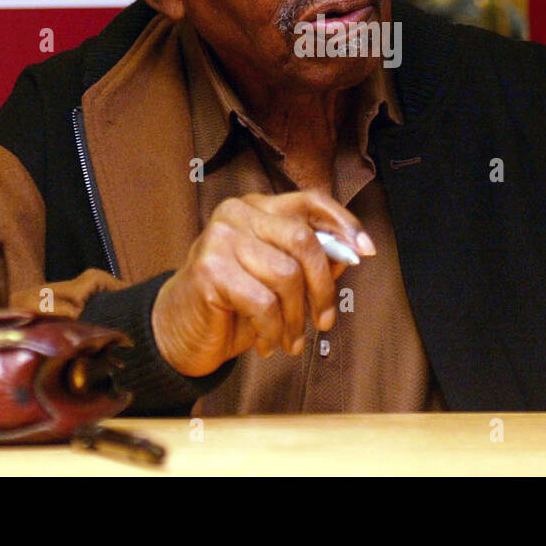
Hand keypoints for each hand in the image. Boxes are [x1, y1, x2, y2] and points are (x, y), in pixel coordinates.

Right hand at [150, 191, 374, 376]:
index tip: (365, 253)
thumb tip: (351, 253)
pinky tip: (267, 344)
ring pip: (286, 275)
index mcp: (258, 207)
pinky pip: (263, 303)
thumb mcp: (280, 279)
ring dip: (296, 318)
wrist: (180, 329)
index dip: (343, 223)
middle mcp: (237, 213)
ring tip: (290, 339)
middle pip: (303, 240)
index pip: (310, 201)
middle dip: (323, 287)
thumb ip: (312, 260)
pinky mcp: (209, 269)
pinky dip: (272, 331)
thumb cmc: (235, 302)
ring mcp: (220, 238)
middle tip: (325, 321)